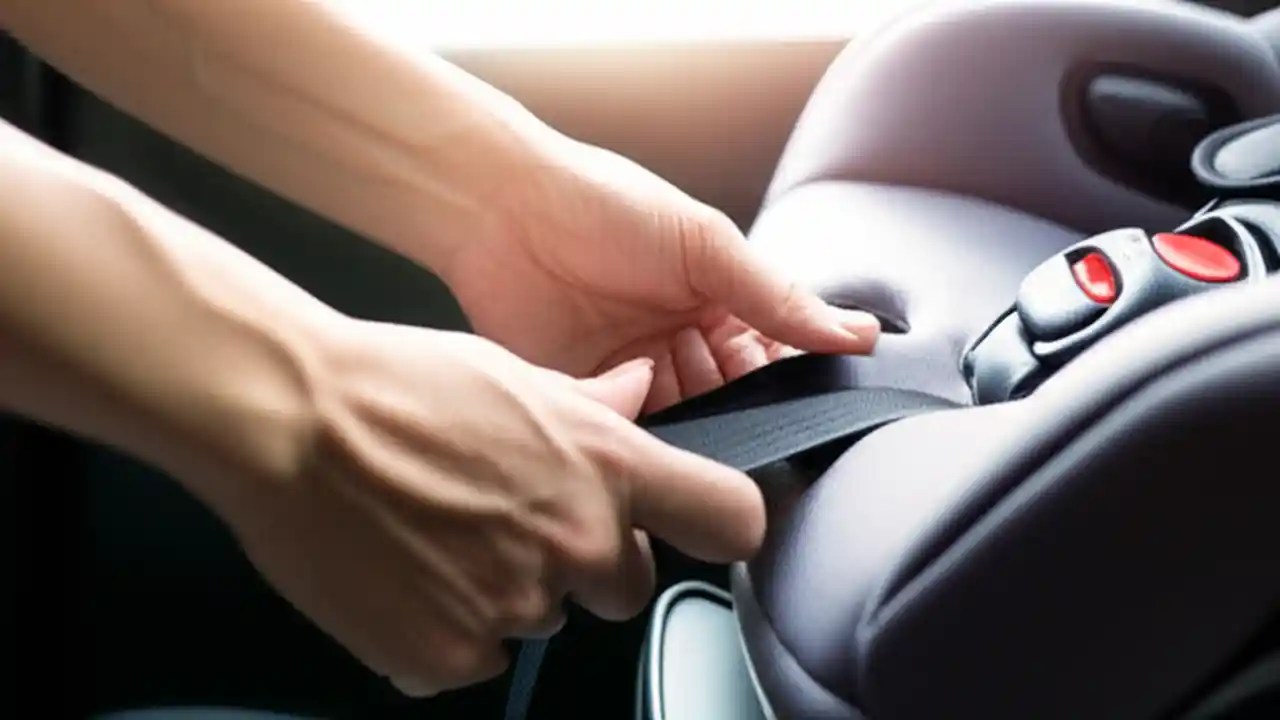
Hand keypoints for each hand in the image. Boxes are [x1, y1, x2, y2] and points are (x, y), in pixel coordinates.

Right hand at [213, 320, 763, 696]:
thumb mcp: (511, 372)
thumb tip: (639, 392)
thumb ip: (592, 403)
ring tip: (444, 533)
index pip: (731, 518)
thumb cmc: (396, 384)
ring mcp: (515, 605)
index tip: (698, 526)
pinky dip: (452, 627)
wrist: (290, 424)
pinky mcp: (451, 654)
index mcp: (606, 466)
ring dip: (511, 588)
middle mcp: (576, 542)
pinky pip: (478, 655)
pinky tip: (411, 573)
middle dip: (587, 562)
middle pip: (628, 586)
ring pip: (545, 617)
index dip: (723, 525)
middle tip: (517, 519)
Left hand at [440, 134, 879, 412]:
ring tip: (703, 440)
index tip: (805, 410)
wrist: (502, 208)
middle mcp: (676, 342)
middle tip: (750, 433)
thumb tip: (855, 332)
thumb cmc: (604, 204)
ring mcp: (630, 372)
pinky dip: (641, 444)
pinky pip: (625, 434)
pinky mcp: (584, 396)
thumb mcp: (706, 246)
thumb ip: (776, 297)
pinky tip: (652, 448)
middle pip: (727, 400)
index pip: (769, 359)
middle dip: (740, 417)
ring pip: (680, 424)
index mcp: (714, 302)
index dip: (786, 385)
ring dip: (693, 435)